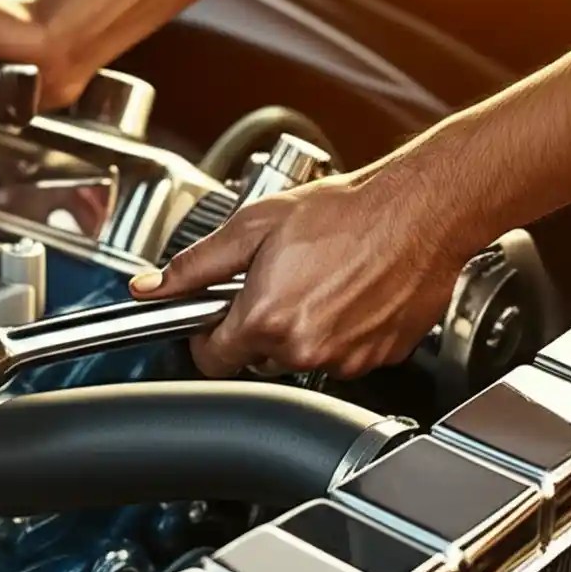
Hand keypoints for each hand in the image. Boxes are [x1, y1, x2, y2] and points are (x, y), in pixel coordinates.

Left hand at [127, 171, 472, 378]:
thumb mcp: (252, 227)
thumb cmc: (345, 213)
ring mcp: (345, 357)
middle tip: (276, 283)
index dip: (206, 339)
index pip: (212, 361)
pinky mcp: (379, 357)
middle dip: (257, 327)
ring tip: (316, 282)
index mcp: (267, 319)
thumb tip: (151, 286)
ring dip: (298, 330)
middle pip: (256, 359)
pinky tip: (348, 294)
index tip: (212, 321)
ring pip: (300, 358)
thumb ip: (194, 265)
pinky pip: (343, 355)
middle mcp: (305, 347)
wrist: (419, 210)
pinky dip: (339, 332)